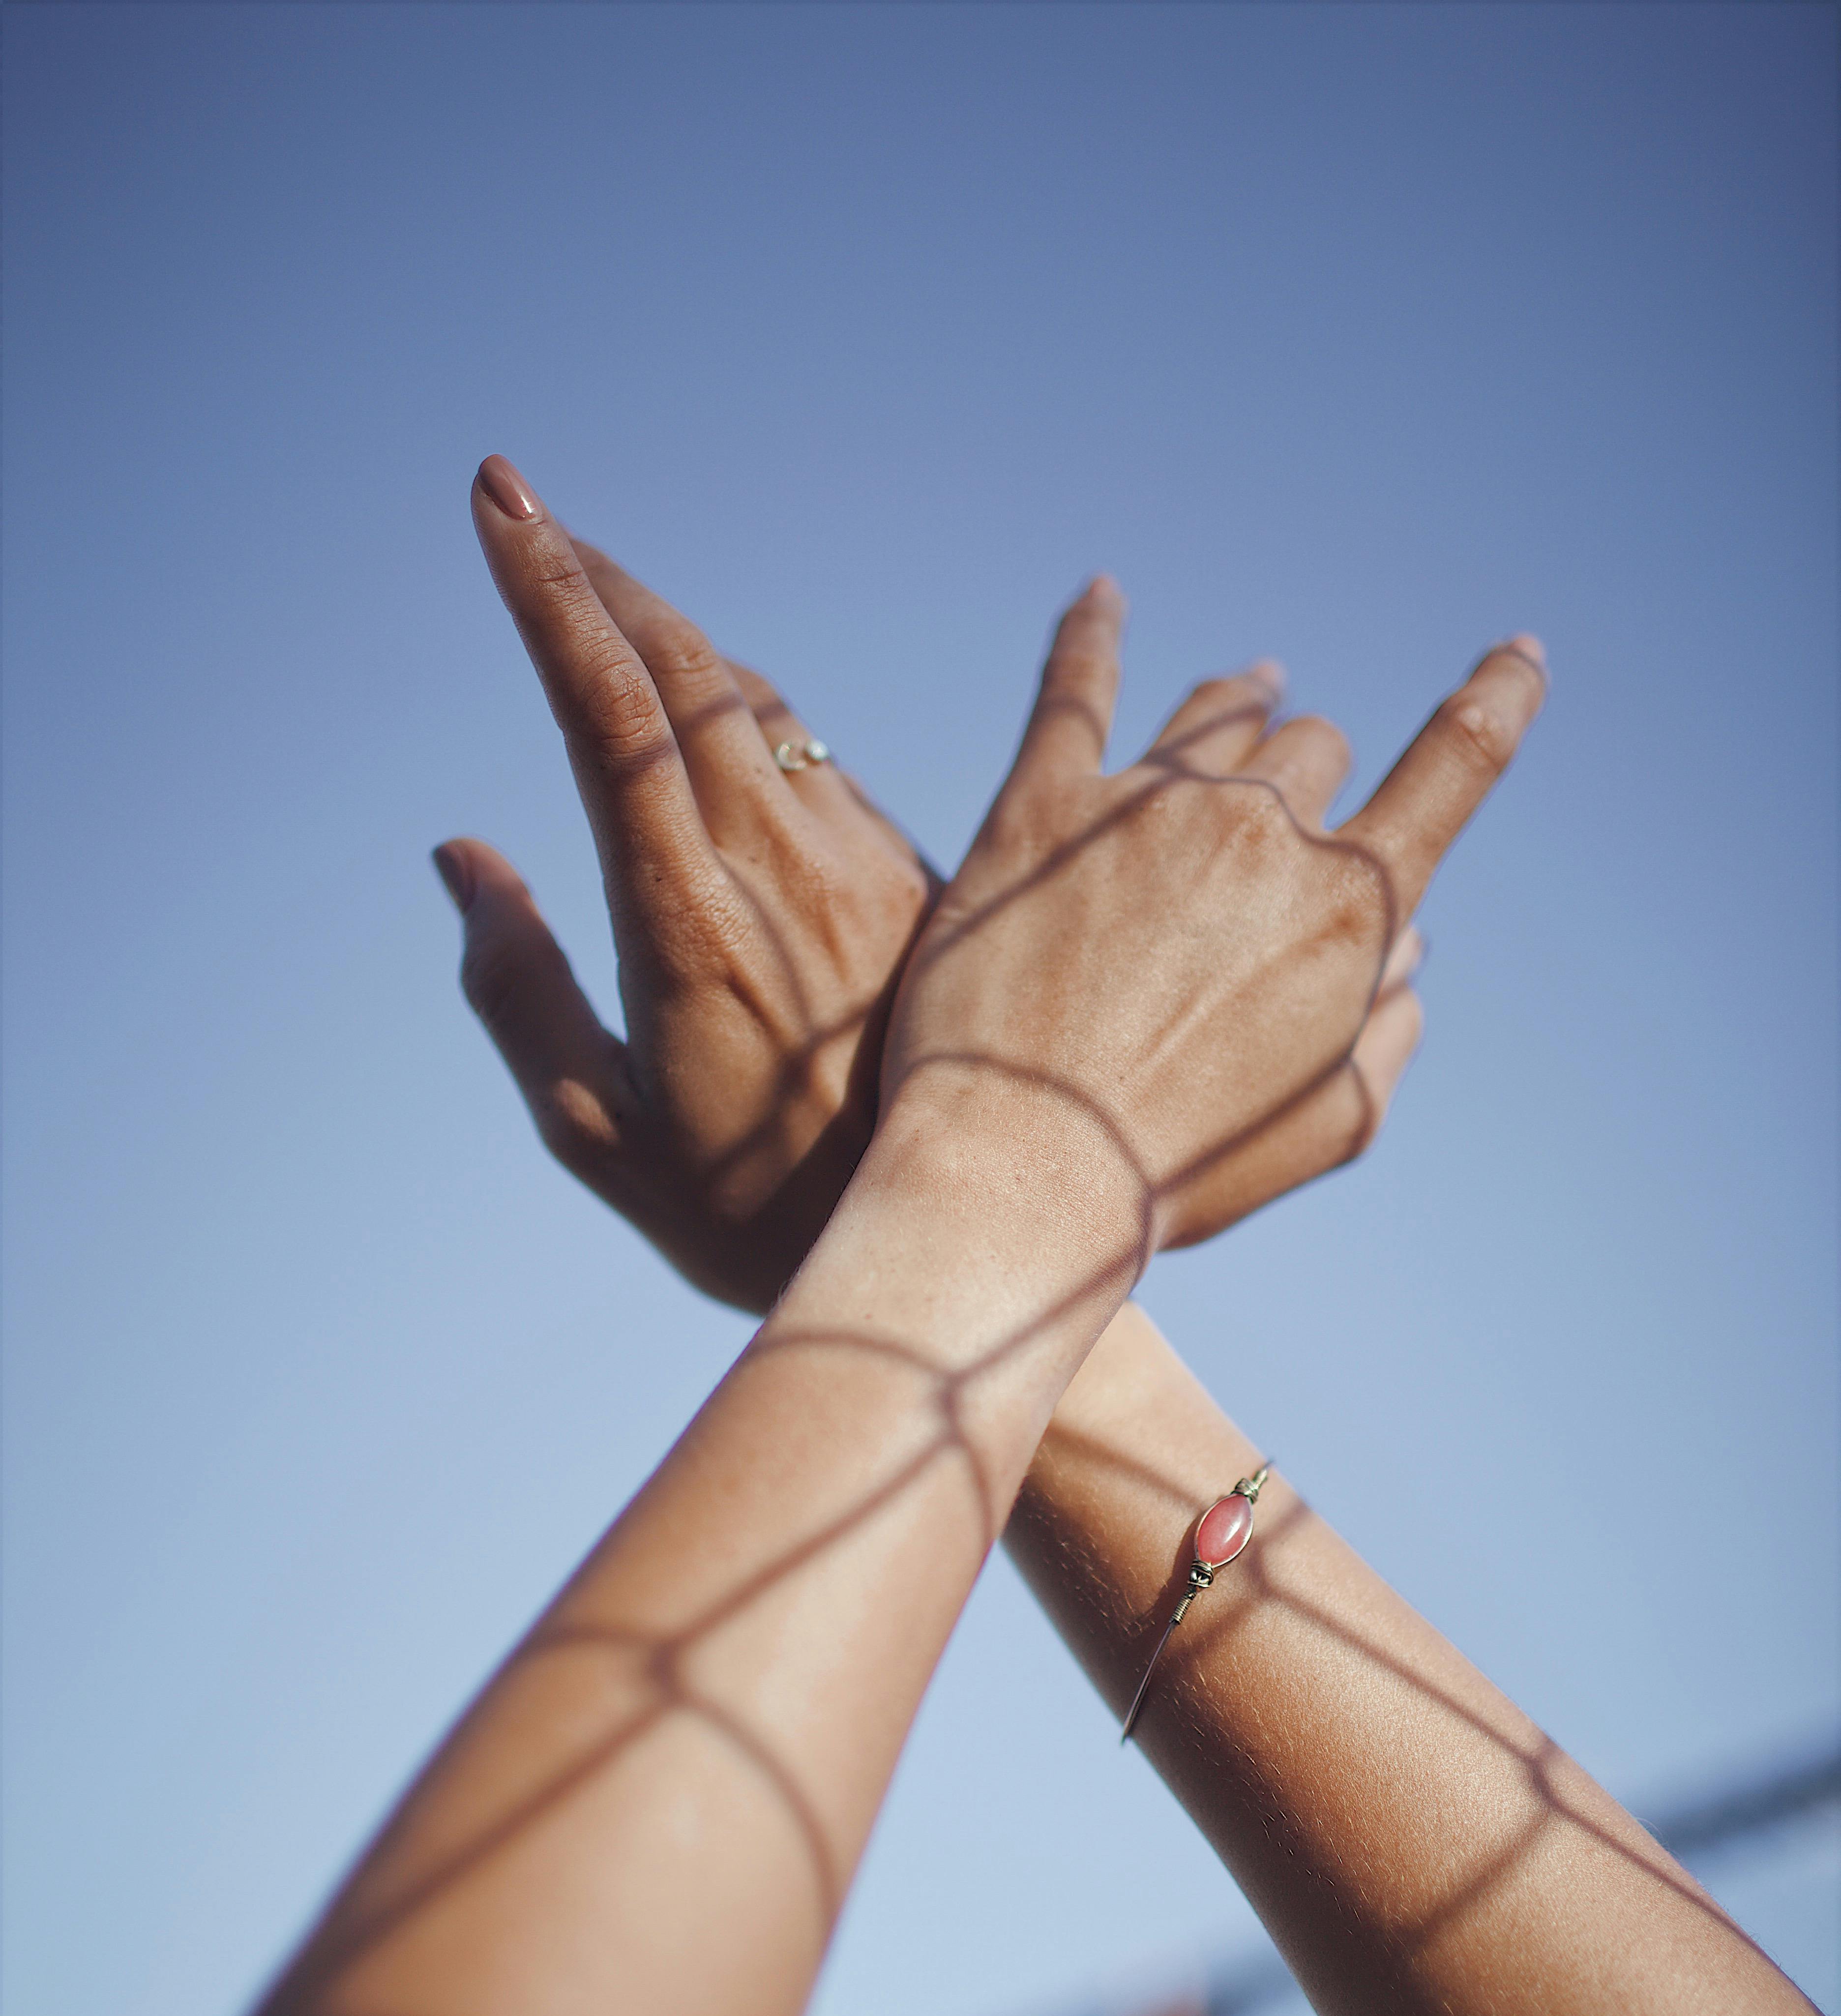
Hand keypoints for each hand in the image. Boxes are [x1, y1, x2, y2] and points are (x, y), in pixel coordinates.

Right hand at [436, 456, 938, 1310]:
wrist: (962, 1241)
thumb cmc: (757, 1217)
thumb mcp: (603, 1133)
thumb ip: (520, 991)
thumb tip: (461, 855)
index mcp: (686, 916)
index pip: (607, 705)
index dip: (549, 589)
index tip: (499, 496)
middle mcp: (779, 864)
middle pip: (682, 669)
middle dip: (599, 580)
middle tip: (536, 519)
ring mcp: (860, 865)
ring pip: (755, 701)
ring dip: (672, 637)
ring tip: (610, 597)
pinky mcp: (917, 884)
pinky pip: (819, 757)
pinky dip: (748, 706)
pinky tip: (726, 704)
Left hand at [882, 577, 1544, 1268]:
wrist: (1024, 1173)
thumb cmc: (1182, 1167)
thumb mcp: (1328, 1125)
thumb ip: (1386, 1030)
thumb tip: (1409, 954)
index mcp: (1350, 906)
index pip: (1456, 765)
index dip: (1498, 700)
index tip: (1517, 659)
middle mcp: (1261, 830)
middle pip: (1314, 751)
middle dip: (1313, 779)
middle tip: (1284, 817)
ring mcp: (1147, 805)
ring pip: (1218, 716)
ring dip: (1242, 707)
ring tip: (1247, 693)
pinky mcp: (1040, 807)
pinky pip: (1076, 686)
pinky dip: (1093, 634)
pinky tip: (1100, 597)